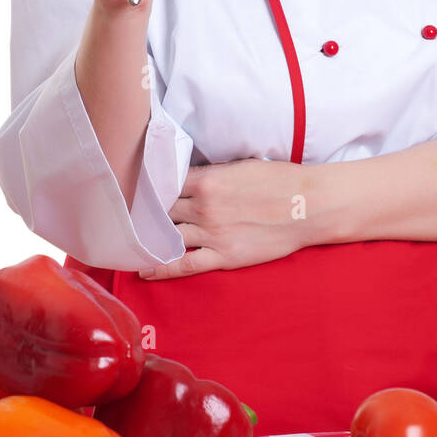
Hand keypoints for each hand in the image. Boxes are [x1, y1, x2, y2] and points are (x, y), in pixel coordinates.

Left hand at [137, 158, 314, 278]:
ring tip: (131, 244)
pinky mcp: (223, 256)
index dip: (148, 190)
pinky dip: (162, 267)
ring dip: (149, 240)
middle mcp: (204, 206)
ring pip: (168, 237)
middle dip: (144, 215)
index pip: (164, 185)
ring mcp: (212, 233)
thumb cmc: (279, 181)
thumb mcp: (240, 167)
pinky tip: (145, 269)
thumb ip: (210, 173)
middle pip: (161, 211)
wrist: (308, 206)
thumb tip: (187, 178)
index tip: (136, 194)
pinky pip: (184, 264)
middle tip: (128, 219)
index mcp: (207, 180)